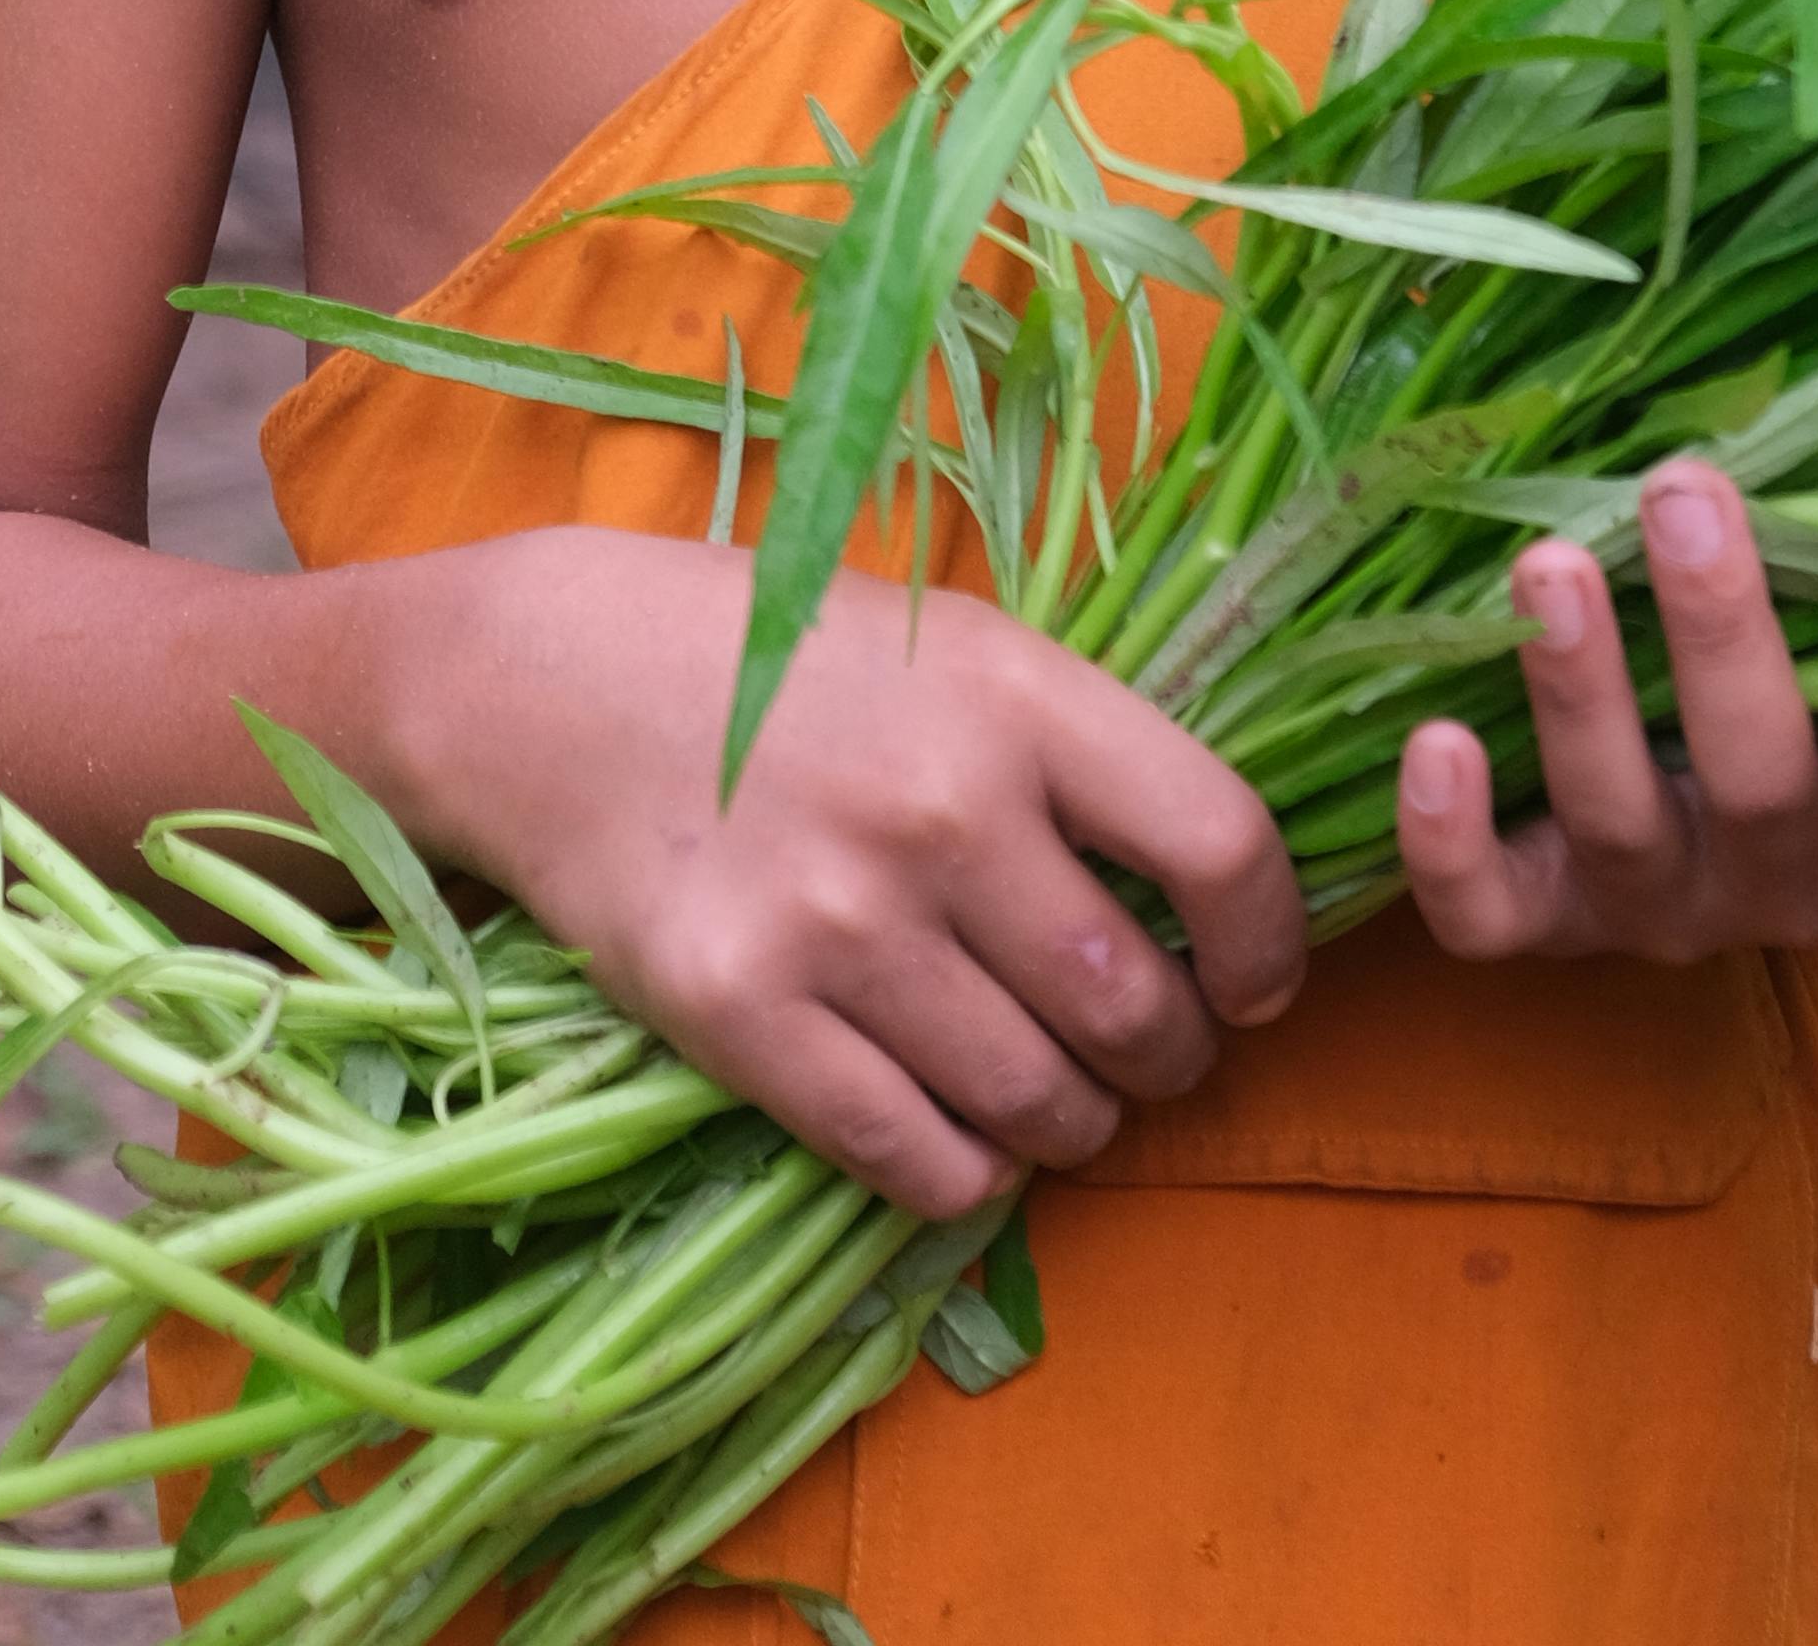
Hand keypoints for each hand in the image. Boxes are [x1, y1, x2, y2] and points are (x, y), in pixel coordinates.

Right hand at [348, 526, 1304, 1220]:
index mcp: (1014, 695)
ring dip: (1079, 1125)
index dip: (1268, 939)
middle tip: (1158, 1054)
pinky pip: (915, 1157)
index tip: (1256, 977)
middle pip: (1134, 1003)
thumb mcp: (947, 641)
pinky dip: (971, 1176)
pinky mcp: (745, 1016)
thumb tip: (1202, 882)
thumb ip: (1067, 745)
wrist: (549, 680)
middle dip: (1174, 1056)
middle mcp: (942, 812)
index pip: (1220, 841)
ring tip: (1069, 1103)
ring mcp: (840, 923)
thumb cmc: (775, 651)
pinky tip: (970, 1142)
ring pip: (1036, 1099)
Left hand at [1393, 460, 1817, 964]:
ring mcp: (1666, 907)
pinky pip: (1491, 914)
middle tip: (1680, 489)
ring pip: (1622, 829)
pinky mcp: (1549, 921)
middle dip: (1718, 633)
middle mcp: (1791, 878)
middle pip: (1765, 786)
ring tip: (1547, 561)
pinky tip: (1433, 739)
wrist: (1695, 811)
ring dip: (1582, 694)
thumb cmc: (1808, 665)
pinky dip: (1451, 841)